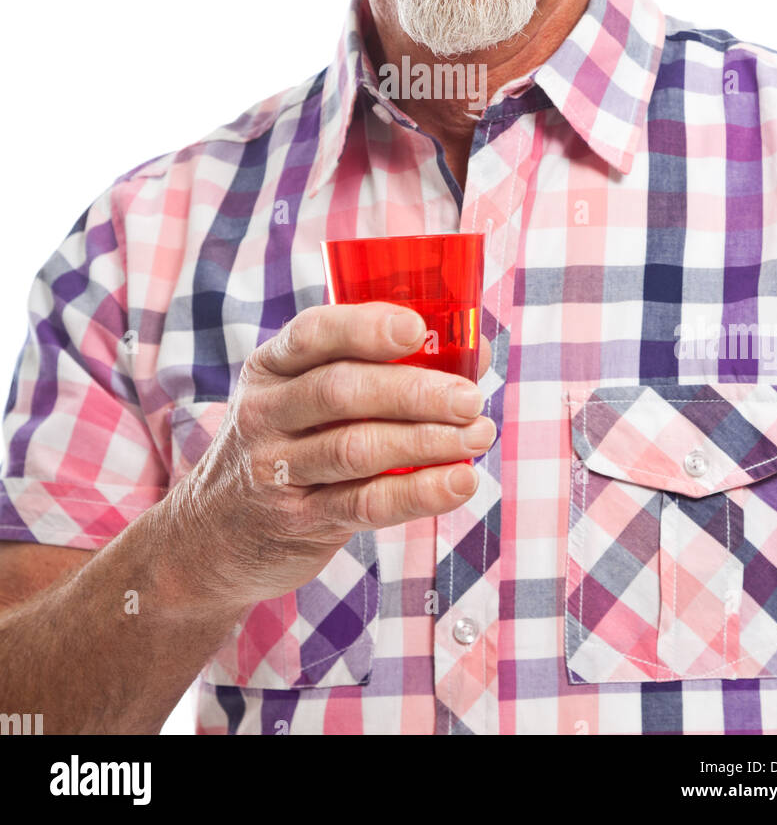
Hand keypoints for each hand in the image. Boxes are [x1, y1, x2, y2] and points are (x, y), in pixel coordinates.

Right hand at [167, 303, 493, 608]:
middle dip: (415, 391)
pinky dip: (419, 492)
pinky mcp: (299, 521)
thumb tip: (469, 352)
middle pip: (342, 391)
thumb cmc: (287, 445)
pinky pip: (365, 504)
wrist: (211, 537)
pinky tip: (459, 482)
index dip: (366, 327)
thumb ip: (369, 370)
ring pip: (357, 448)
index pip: (313, 334)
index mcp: (271, 368)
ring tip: (478, 436)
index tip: (417, 328)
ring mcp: (276, 470)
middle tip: (471, 398)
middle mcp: (265, 413)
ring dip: (427, 441)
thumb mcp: (300, 398)